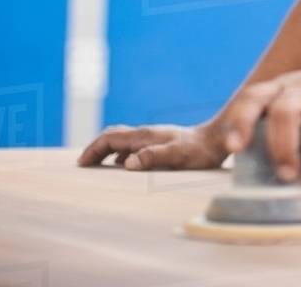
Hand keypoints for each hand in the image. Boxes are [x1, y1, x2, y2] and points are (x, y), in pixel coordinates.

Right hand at [76, 121, 228, 169]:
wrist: (219, 139)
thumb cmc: (200, 152)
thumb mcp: (177, 156)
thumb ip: (154, 157)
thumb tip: (128, 163)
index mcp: (145, 136)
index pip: (110, 138)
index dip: (93, 149)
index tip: (81, 164)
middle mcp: (148, 133)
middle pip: (114, 136)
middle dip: (96, 149)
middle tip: (84, 165)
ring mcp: (155, 137)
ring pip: (124, 141)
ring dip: (108, 152)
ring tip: (98, 168)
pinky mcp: (163, 142)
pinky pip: (135, 146)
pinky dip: (122, 155)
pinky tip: (126, 167)